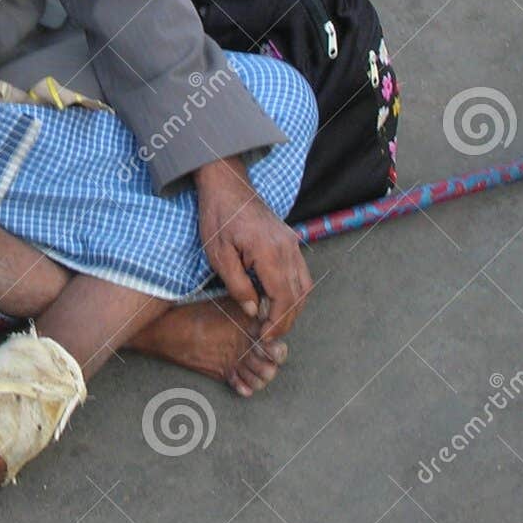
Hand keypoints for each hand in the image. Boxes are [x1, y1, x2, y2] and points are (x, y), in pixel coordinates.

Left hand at [194, 156, 313, 343]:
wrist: (226, 184)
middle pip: (299, 295)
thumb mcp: (218, 255)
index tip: (263, 338)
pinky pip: (300, 273)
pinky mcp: (290, 240)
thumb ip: (238, 286)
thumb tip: (254, 312)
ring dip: (292, 308)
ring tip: (273, 324)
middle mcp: (288, 248)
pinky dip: (293, 292)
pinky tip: (277, 302)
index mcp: (270, 252)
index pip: (284, 298)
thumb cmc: (218, 217)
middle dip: (286, 320)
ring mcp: (292, 243)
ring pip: (304, 285)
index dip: (277, 322)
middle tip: (268, 337)